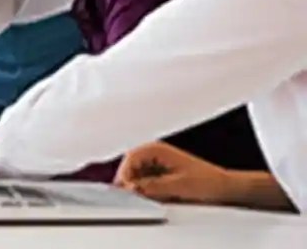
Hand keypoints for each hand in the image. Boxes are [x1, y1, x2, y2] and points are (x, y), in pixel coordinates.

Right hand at [114, 142, 233, 204]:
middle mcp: (155, 153)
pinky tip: (151, 197)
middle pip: (130, 165)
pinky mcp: (160, 173)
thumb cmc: (208, 181)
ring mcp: (157, 163)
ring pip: (136, 174)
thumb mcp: (178, 185)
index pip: (131, 158)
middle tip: (129, 195)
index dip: (124, 174)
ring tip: (143, 197)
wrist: (223, 187)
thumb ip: (152, 186)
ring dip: (136, 185)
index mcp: (158, 149)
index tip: (124, 188)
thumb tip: (132, 187)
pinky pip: (144, 180)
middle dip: (129, 180)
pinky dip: (144, 189)